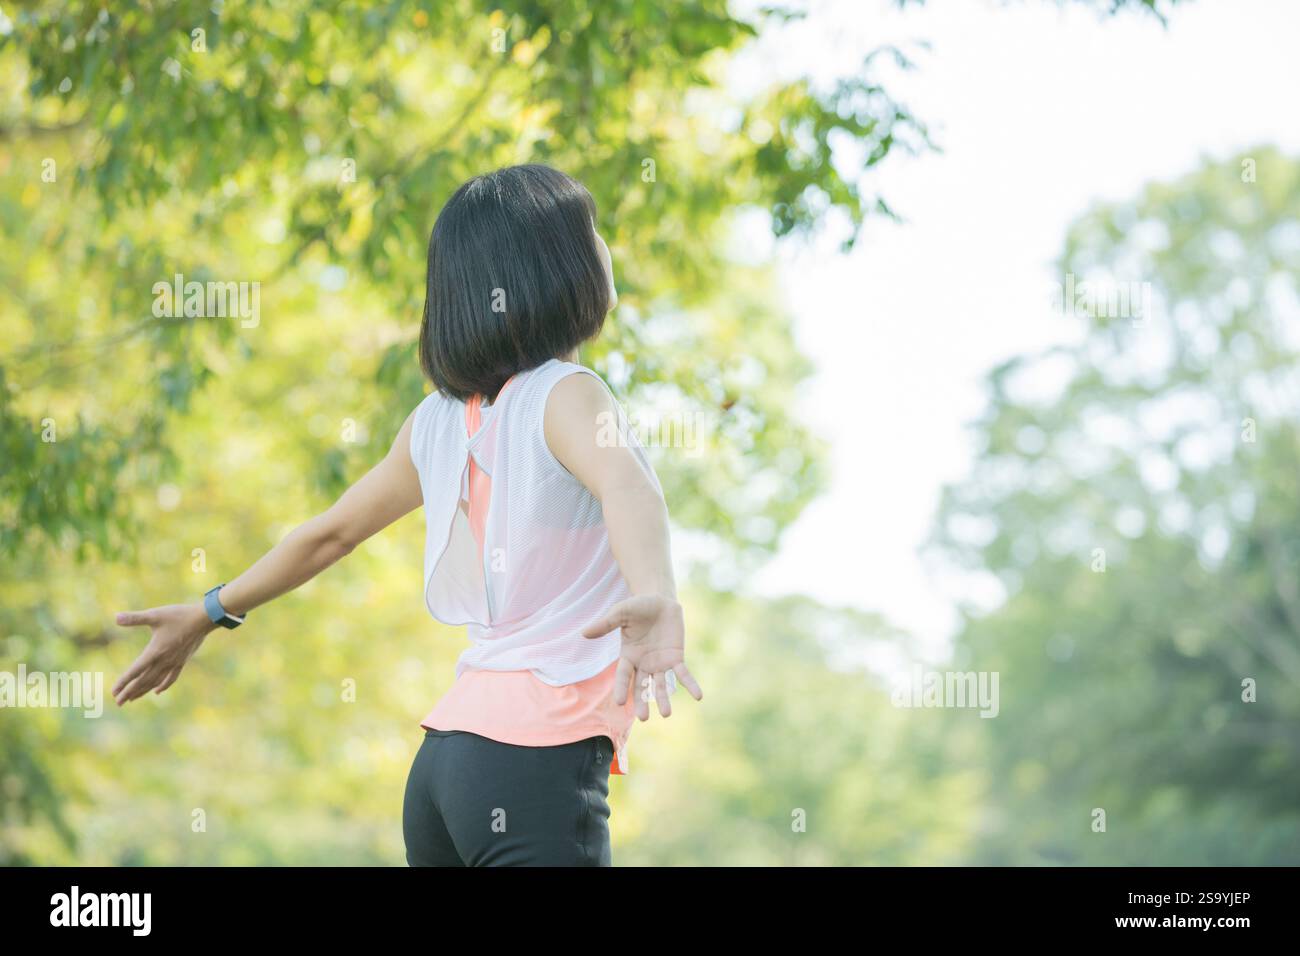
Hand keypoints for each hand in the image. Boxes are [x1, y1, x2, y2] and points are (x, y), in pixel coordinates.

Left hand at [112, 603, 214, 705]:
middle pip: (144, 680)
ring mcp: (174, 663)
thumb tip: (115, 617)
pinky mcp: (182, 661)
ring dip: (142, 691)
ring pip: (156, 682)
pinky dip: (162, 686)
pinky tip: (156, 691)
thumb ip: (135, 618)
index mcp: (155, 651)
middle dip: (130, 692)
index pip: (135, 671)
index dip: (123, 682)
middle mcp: (164, 661)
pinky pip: (171, 678)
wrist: (204, 619)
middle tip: (118, 702)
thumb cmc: (179, 615)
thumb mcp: (155, 615)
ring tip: (131, 699)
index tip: (113, 692)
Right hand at [582, 594, 702, 720]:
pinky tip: (698, 696)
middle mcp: (643, 664)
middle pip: (642, 687)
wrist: (659, 600)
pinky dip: (691, 684)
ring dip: (664, 699)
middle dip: (643, 702)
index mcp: (628, 656)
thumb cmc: (637, 607)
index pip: (624, 675)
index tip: (620, 702)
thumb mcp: (619, 613)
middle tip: (643, 719)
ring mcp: (660, 663)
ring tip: (666, 714)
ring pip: (661, 685)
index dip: (622, 688)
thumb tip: (583, 633)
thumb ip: (605, 624)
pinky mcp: (676, 658)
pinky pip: (683, 674)